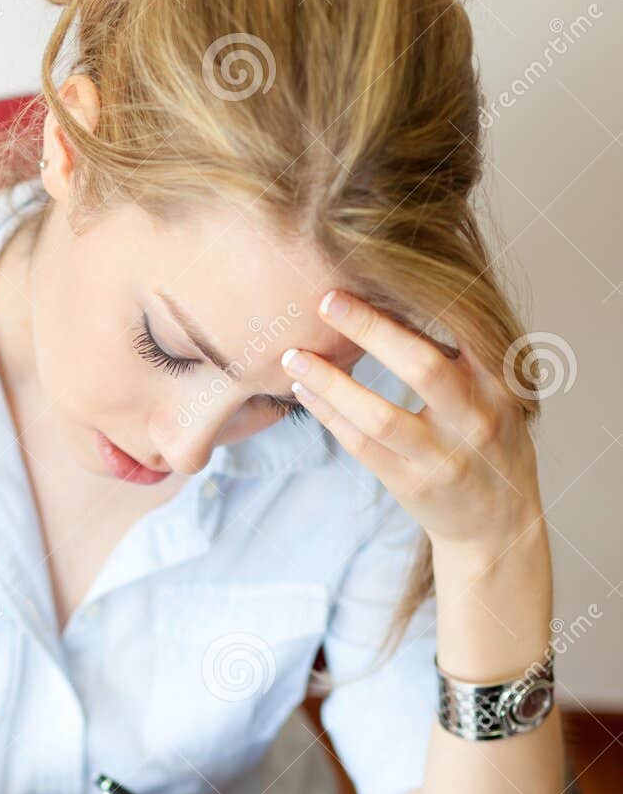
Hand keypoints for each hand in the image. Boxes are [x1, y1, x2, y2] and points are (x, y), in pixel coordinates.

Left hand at [283, 290, 544, 555]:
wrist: (497, 523)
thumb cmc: (490, 441)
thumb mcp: (496, 392)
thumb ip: (461, 352)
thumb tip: (398, 293)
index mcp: (500, 383)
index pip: (464, 329)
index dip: (420, 299)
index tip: (375, 270)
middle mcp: (476, 420)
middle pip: (421, 366)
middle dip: (371, 329)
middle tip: (326, 299)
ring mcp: (442, 457)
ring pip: (379, 415)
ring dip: (331, 382)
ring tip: (294, 355)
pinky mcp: (411, 485)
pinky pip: (361, 446)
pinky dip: (329, 415)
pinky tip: (306, 391)